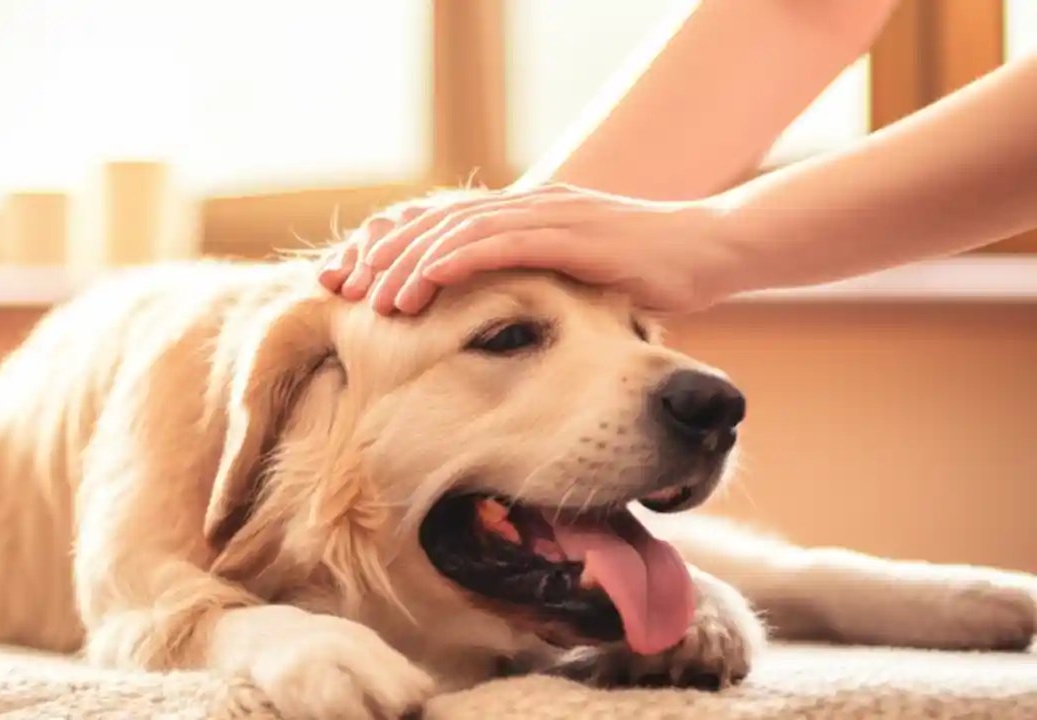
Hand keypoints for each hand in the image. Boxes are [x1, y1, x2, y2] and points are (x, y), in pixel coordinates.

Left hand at [321, 184, 738, 314]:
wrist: (712, 250)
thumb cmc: (641, 275)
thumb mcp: (569, 284)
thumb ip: (528, 293)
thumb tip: (487, 330)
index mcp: (514, 219)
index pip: (431, 225)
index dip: (383, 250)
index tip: (345, 287)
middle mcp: (521, 210)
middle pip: (428, 223)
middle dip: (376, 256)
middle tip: (336, 290)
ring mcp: (545, 216)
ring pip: (455, 230)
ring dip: (407, 263)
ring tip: (370, 298)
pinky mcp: (573, 234)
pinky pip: (502, 243)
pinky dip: (457, 260)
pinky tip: (425, 281)